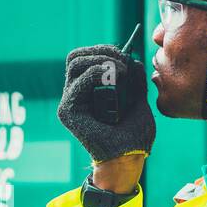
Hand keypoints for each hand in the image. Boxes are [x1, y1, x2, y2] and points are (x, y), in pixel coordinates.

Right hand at [57, 44, 155, 163]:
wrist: (128, 157)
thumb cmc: (133, 134)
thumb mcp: (138, 100)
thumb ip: (135, 80)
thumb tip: (135, 60)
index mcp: (88, 90)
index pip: (85, 58)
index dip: (103, 50)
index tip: (124, 55)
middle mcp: (75, 94)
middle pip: (76, 57)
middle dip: (101, 51)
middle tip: (121, 59)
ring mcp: (70, 102)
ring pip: (75, 64)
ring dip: (100, 60)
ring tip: (119, 71)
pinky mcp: (68, 111)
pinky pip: (79, 82)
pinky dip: (96, 73)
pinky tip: (112, 78)